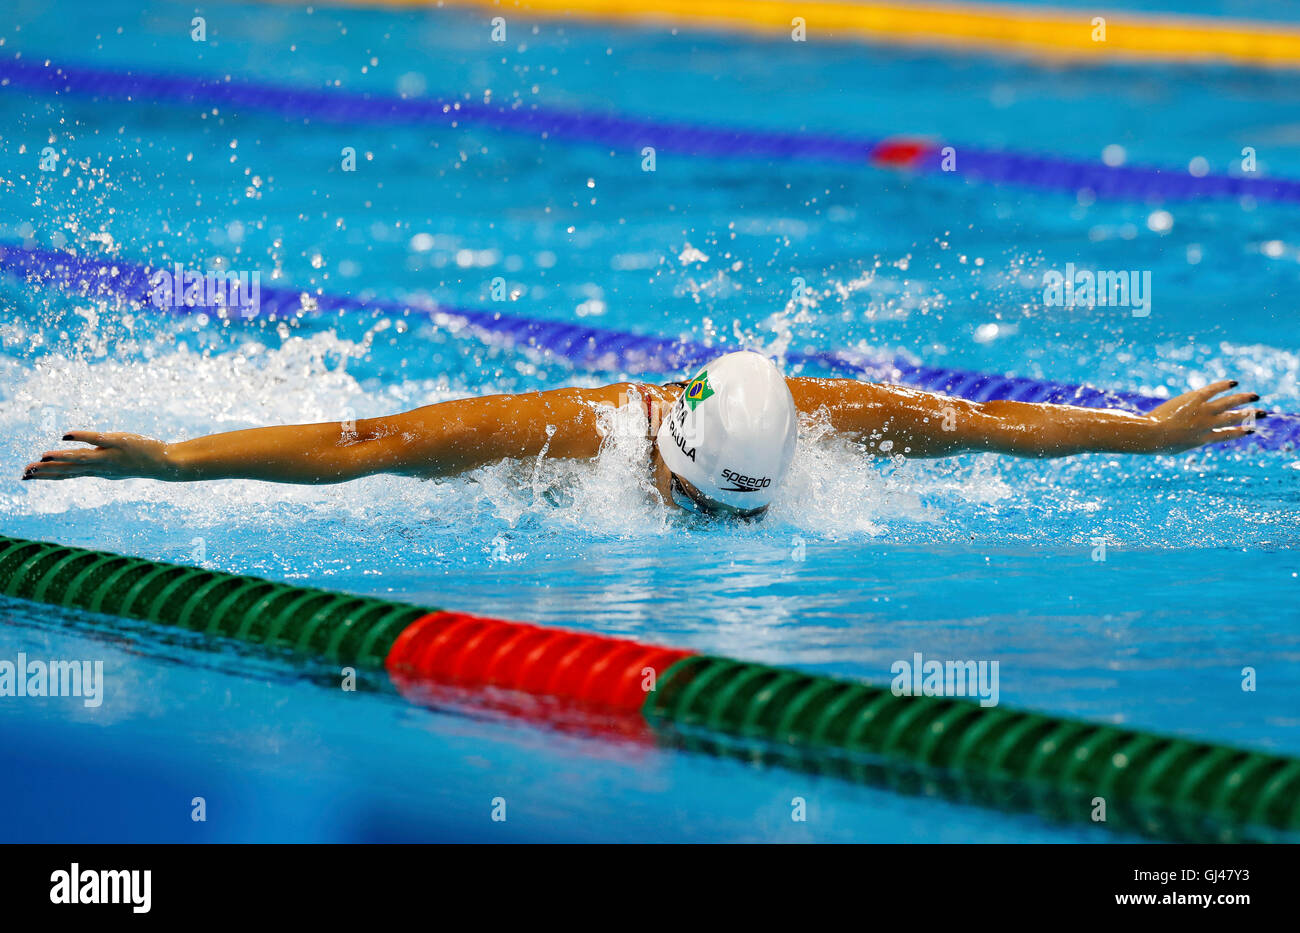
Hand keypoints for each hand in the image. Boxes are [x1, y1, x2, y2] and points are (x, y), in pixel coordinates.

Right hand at [22, 432, 174, 481]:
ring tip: (43, 457)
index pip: (67, 475)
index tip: (26, 477)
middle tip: (24, 473)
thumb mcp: (112, 466)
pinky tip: (66, 436)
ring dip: (61, 457)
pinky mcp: (118, 443)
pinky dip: (82, 437)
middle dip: (46, 471)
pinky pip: (98, 439)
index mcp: (96, 471)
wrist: (165, 464)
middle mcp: (100, 466)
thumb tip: (77, 460)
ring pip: (81, 458)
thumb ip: (94, 464)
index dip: (46, 476)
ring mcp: (109, 455)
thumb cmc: (137, 461)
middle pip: (69, 469)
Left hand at [1145, 381, 1264, 452]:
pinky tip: (1234, 382)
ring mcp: (1203, 411)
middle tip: (1262, 413)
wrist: (1151, 435)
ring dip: (1244, 399)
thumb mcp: (1176, 446)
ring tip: (1256, 396)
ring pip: (1229, 403)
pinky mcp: (1195, 399)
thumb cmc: (1157, 443)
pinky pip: (1213, 390)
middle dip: (1250, 415)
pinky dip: (1224, 385)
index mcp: (1204, 439)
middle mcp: (1208, 424)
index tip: (1251, 430)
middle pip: (1234, 418)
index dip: (1240, 432)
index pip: (1227, 435)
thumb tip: (1184, 437)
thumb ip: (1185, 441)